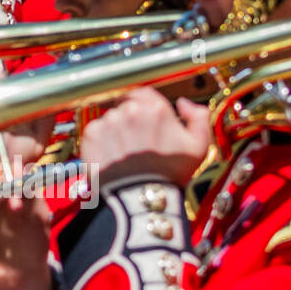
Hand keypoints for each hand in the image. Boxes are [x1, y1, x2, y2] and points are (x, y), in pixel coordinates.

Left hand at [78, 88, 211, 186]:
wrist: (140, 196)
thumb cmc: (168, 174)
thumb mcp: (198, 146)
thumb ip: (198, 117)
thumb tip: (184, 103)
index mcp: (156, 108)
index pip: (144, 93)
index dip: (143, 105)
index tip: (143, 118)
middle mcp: (130, 110)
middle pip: (126, 106)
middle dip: (131, 120)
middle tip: (137, 141)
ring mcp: (109, 121)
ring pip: (110, 118)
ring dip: (116, 130)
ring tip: (125, 151)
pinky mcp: (92, 133)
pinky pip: (95, 130)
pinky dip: (101, 140)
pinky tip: (112, 155)